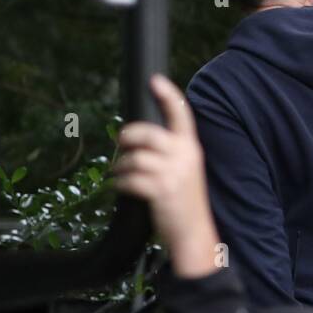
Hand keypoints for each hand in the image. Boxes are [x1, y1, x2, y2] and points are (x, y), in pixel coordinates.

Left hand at [113, 75, 219, 277]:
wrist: (193, 232)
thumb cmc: (184, 200)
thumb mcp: (185, 170)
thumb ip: (171, 152)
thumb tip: (139, 139)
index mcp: (191, 148)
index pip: (181, 114)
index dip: (168, 95)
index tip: (155, 80)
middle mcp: (184, 156)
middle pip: (147, 133)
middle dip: (127, 138)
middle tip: (120, 145)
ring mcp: (173, 173)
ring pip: (134, 158)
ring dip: (120, 166)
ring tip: (119, 174)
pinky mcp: (160, 190)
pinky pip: (128, 179)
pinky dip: (118, 183)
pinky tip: (119, 187)